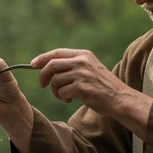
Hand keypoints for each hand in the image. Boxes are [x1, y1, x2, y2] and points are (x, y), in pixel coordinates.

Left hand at [32, 47, 151, 137]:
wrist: (119, 98)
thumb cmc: (102, 87)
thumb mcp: (89, 69)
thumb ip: (72, 65)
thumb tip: (47, 67)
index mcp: (84, 54)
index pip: (57, 52)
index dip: (42, 58)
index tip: (33, 64)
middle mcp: (82, 61)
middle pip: (52, 65)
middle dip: (43, 76)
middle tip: (42, 86)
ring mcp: (82, 74)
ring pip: (55, 80)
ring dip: (56, 91)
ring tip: (64, 96)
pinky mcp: (82, 87)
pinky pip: (62, 92)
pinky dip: (63, 98)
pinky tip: (71, 100)